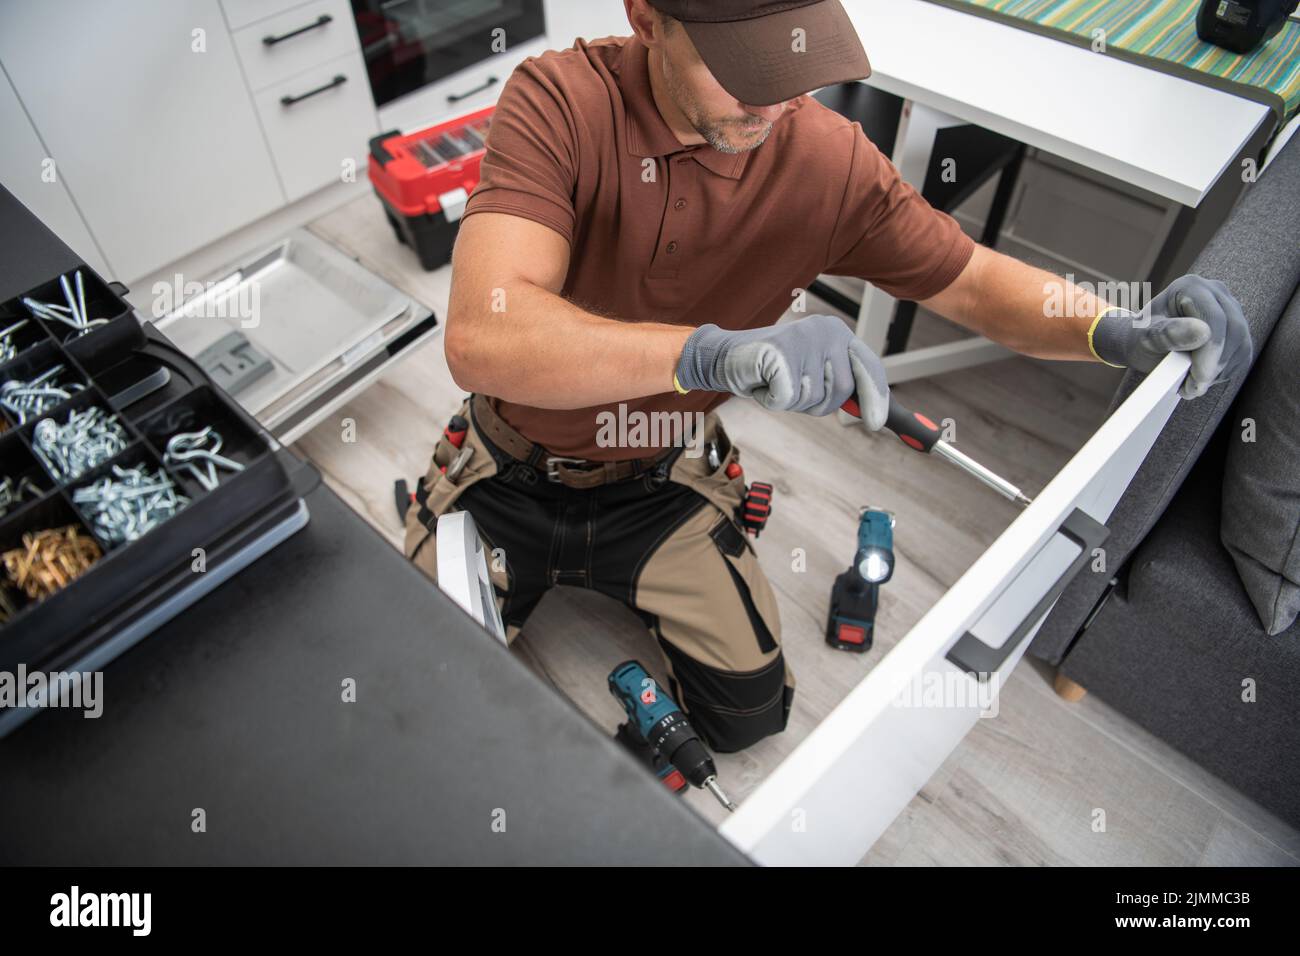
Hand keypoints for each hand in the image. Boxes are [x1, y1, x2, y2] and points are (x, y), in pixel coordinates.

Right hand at [675, 314, 889, 428]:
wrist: (726, 357)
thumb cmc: (771, 371)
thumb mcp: (812, 376)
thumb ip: (839, 385)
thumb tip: (875, 415)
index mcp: (839, 333)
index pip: (869, 367)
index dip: (876, 396)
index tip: (878, 423)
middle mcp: (828, 330)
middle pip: (841, 390)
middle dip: (817, 402)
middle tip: (792, 390)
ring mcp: (805, 338)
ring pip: (813, 397)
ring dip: (792, 402)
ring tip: (775, 382)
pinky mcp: (783, 352)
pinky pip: (788, 398)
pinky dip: (772, 400)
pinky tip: (763, 382)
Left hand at [1092, 274, 1251, 398]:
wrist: (1144, 342)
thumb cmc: (1141, 338)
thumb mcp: (1145, 337)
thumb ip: (1168, 334)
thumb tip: (1202, 333)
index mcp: (1191, 286)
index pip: (1214, 318)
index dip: (1210, 351)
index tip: (1198, 378)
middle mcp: (1216, 292)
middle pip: (1233, 330)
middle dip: (1215, 365)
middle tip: (1194, 388)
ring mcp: (1231, 309)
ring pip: (1241, 343)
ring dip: (1219, 371)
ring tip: (1191, 385)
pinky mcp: (1238, 330)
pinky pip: (1242, 353)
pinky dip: (1225, 372)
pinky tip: (1202, 378)